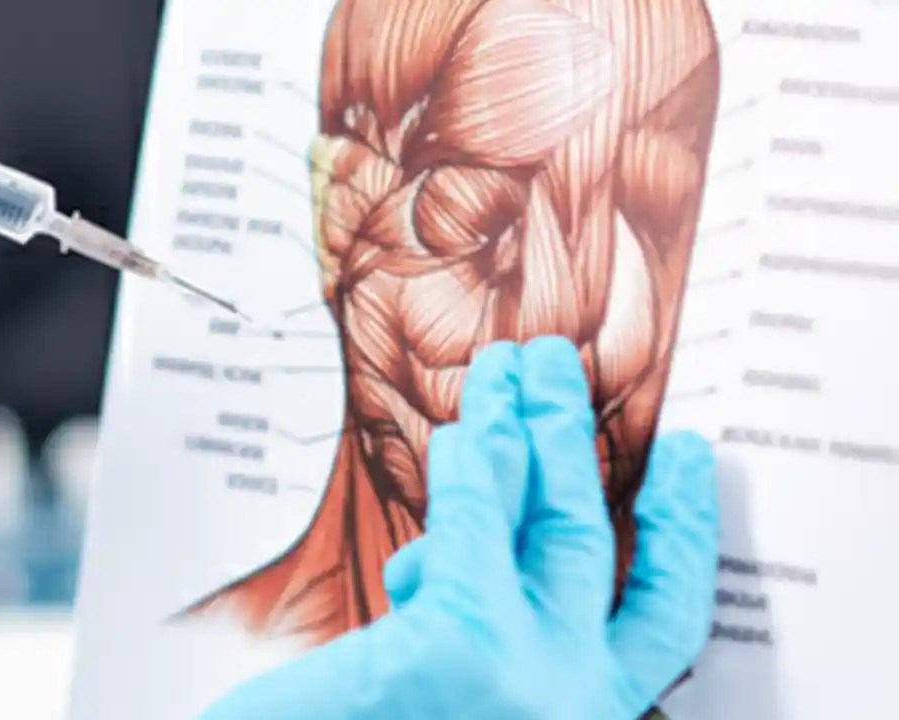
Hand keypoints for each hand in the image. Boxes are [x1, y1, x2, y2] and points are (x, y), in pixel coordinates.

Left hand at [200, 337, 718, 719]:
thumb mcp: (456, 694)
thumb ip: (479, 624)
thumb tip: (470, 530)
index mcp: (580, 713)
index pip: (661, 622)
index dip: (681, 532)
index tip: (683, 458)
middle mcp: (573, 704)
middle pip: (593, 544)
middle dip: (577, 443)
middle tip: (557, 367)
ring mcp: (527, 683)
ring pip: (547, 523)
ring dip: (527, 427)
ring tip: (507, 368)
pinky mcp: (460, 652)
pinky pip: (471, 527)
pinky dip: (471, 470)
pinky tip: (464, 430)